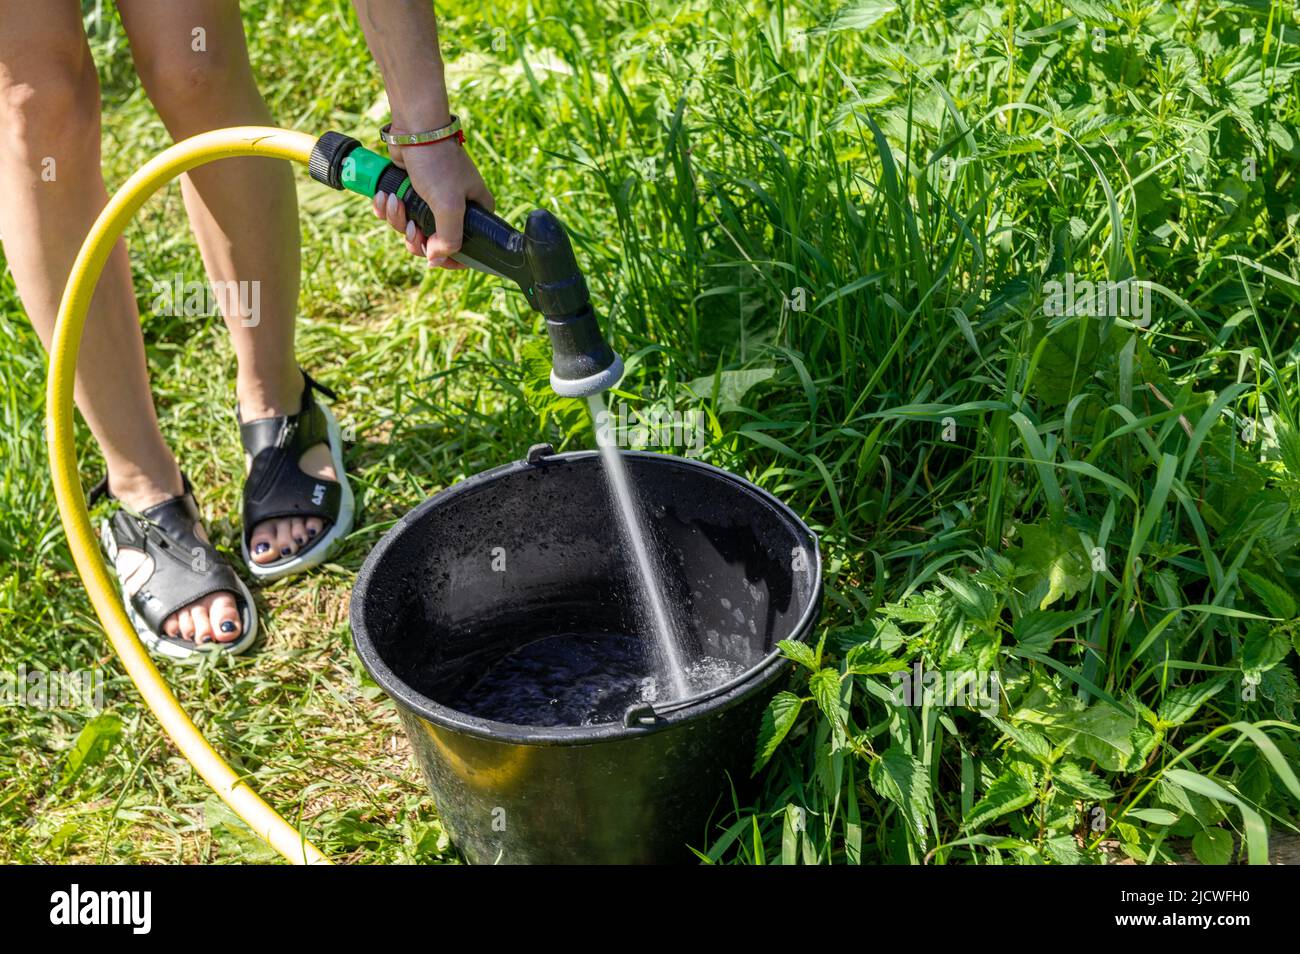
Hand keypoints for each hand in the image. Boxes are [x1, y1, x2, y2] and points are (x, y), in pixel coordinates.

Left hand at [372, 140, 494, 269]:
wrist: (415, 129)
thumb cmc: (437, 163)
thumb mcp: (449, 205)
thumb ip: (449, 238)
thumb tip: (435, 261)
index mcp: (475, 213)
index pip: (467, 249)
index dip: (447, 258)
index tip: (431, 255)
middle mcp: (456, 209)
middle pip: (434, 243)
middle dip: (415, 237)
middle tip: (410, 227)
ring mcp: (432, 201)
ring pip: (412, 229)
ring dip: (397, 219)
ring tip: (393, 201)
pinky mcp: (412, 193)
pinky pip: (398, 214)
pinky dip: (387, 209)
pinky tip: (384, 197)